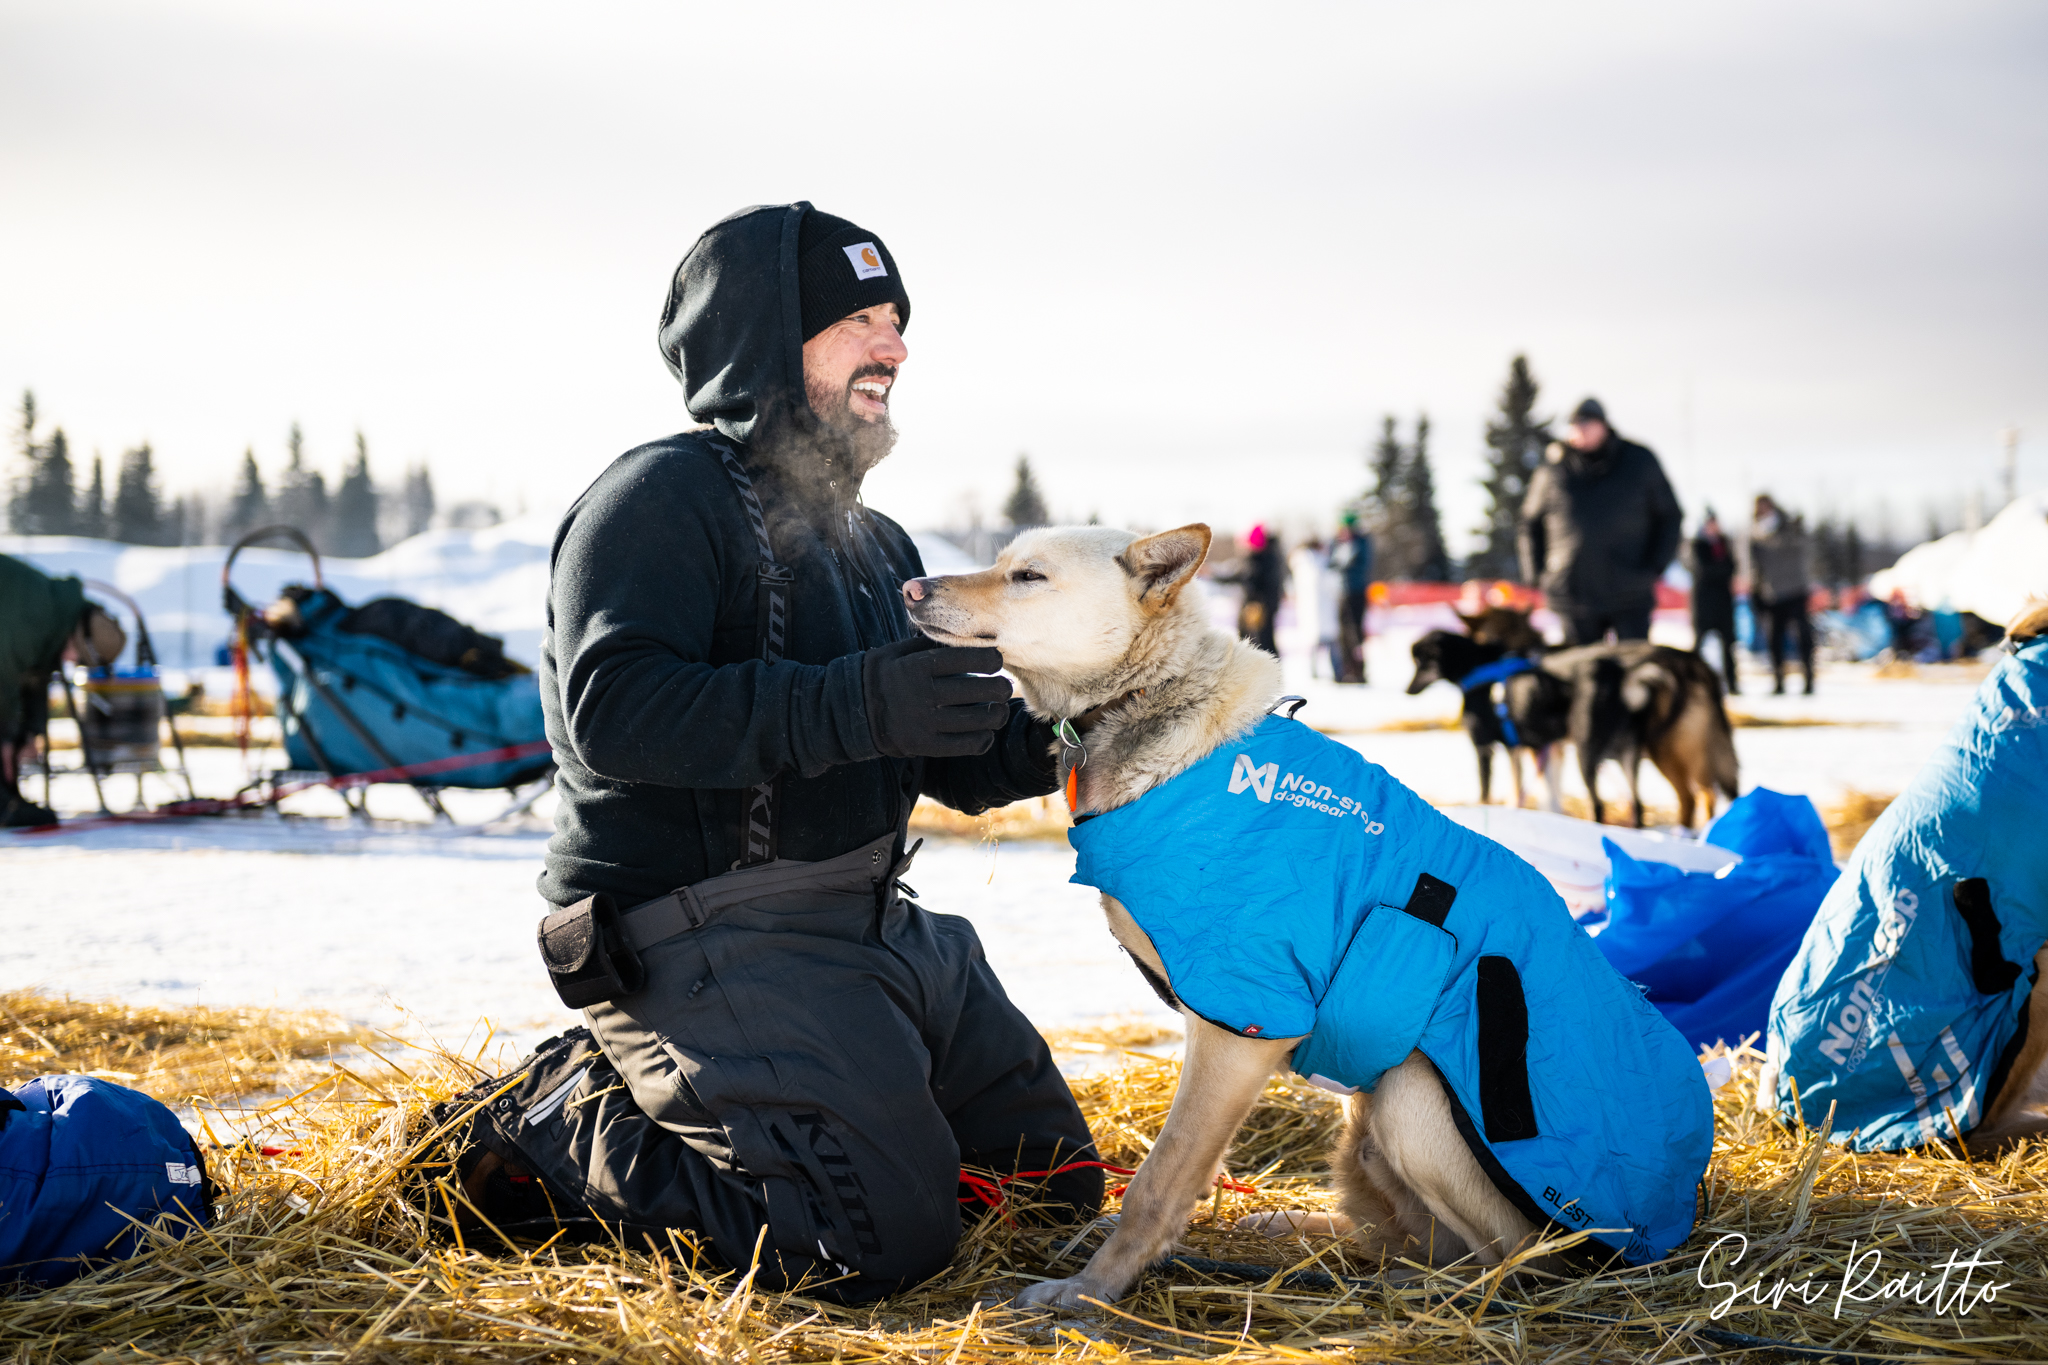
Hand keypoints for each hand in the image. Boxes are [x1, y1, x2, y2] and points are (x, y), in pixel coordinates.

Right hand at [861, 636, 1011, 758]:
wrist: (854, 712)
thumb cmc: (882, 675)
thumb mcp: (897, 651)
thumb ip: (927, 641)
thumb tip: (958, 627)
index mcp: (916, 666)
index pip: (964, 658)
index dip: (988, 658)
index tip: (996, 659)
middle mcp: (922, 694)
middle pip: (977, 690)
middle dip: (999, 688)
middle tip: (1004, 686)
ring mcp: (923, 722)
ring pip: (977, 720)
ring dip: (997, 714)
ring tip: (999, 709)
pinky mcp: (924, 745)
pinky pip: (965, 745)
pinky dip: (982, 739)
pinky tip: (985, 731)